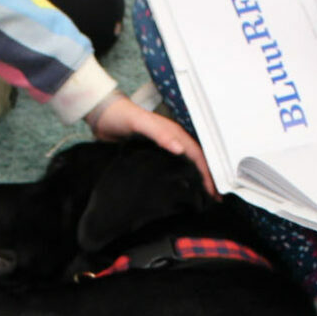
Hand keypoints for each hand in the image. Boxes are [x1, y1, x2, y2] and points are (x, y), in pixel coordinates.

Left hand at [87, 93, 215, 195]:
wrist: (103, 116)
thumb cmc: (122, 116)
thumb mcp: (141, 123)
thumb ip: (159, 133)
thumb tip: (179, 148)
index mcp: (173, 133)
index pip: (196, 155)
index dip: (206, 172)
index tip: (212, 190)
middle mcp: (171, 141)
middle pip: (194, 162)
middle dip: (206, 179)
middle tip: (213, 199)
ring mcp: (163, 149)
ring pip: (185, 166)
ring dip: (194, 180)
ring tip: (201, 198)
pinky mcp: (152, 155)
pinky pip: (171, 169)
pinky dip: (179, 179)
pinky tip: (178, 190)